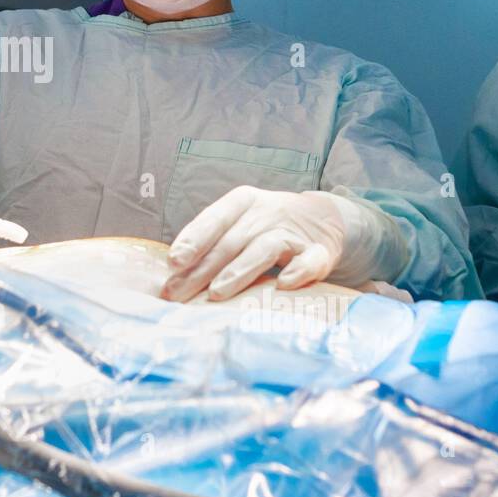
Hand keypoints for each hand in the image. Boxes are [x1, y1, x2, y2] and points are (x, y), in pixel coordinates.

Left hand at [161, 186, 406, 302]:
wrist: (326, 217)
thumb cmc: (268, 225)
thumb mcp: (241, 222)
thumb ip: (211, 244)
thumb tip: (172, 274)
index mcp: (244, 202)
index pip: (215, 218)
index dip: (194, 239)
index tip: (173, 262)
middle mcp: (268, 213)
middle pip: (232, 241)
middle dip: (202, 269)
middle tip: (179, 293)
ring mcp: (295, 232)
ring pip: (264, 249)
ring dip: (239, 271)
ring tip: (217, 294)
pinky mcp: (320, 252)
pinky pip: (310, 260)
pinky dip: (298, 272)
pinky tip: (283, 286)